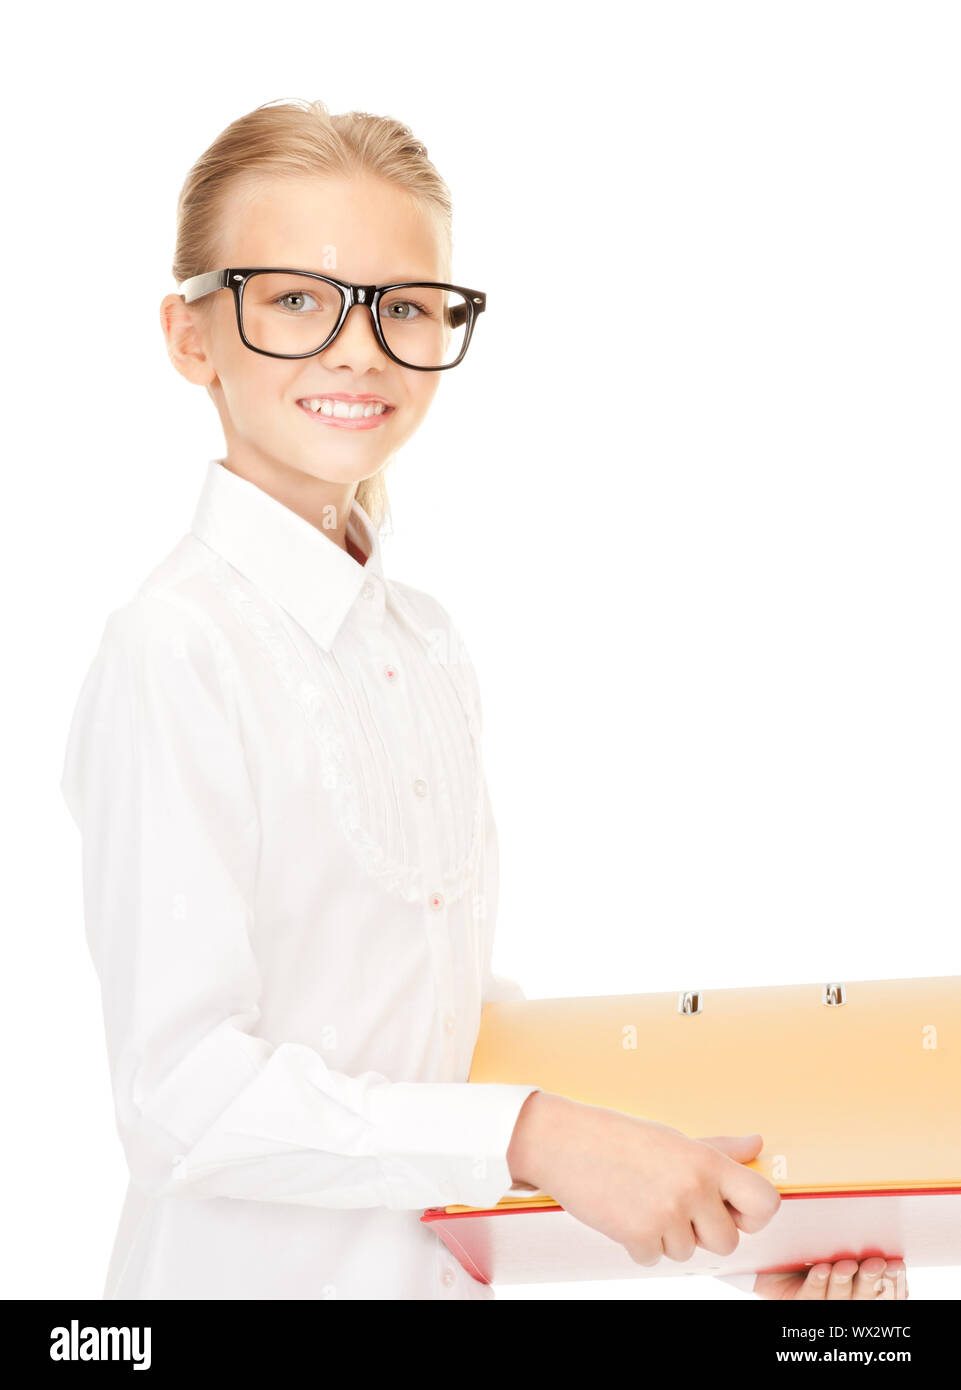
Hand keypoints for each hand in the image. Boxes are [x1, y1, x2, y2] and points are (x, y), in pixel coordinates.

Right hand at [506, 1092, 780, 1265]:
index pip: (765, 1202)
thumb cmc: (620, 1136)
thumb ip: (719, 1149)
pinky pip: (654, 1259)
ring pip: (687, 1252)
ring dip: (667, 1236)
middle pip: (727, 1241)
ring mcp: (667, 1215)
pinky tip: (626, 1213)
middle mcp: (693, 1188)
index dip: (752, 1214)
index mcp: (707, 1161)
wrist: (565, 1142)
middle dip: (703, 1232)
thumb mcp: (674, 1138)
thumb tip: (755, 1144)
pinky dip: (640, 1244)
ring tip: (643, 1201)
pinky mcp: (639, 1236)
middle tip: (674, 1205)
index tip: (733, 1211)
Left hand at [750, 1257, 907, 1299]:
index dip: (895, 1283)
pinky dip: (817, 1284)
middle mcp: (843, 1300)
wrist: (769, 1255)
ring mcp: (820, 1303)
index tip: (897, 1264)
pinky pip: (808, 1297)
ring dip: (844, 1283)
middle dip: (871, 1281)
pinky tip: (820, 1269)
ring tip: (846, 1264)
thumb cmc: (812, 1246)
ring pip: (838, 1300)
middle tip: (876, 1263)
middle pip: (864, 1299)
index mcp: (860, 1289)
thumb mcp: (839, 1242)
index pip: (886, 1294)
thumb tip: (886, 1232)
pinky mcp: (794, 1302)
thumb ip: (860, 1242)